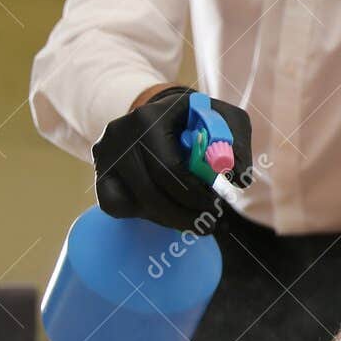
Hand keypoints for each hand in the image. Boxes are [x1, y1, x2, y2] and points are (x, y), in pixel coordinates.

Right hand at [92, 85, 252, 229]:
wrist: (162, 113)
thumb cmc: (199, 119)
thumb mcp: (226, 120)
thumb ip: (238, 145)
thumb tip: (240, 179)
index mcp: (150, 116)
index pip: (168, 168)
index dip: (194, 195)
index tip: (216, 208)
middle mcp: (120, 133)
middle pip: (150, 191)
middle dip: (184, 215)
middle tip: (210, 226)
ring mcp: (105, 154)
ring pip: (134, 202)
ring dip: (169, 218)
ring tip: (195, 221)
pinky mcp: (100, 172)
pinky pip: (115, 205)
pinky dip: (143, 213)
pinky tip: (166, 210)